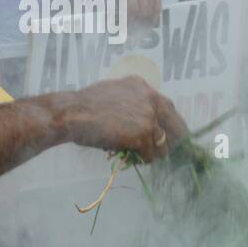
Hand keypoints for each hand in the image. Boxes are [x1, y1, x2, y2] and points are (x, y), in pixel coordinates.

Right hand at [56, 76, 185, 160]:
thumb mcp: (113, 93)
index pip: (168, 106)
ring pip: (163, 143)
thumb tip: (138, 120)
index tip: (170, 134)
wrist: (72, 113)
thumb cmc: (84, 106)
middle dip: (173, 141)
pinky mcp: (143, 134)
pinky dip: (143, 160)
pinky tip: (133, 159)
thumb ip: (130, 102)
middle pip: (175, 124)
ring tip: (142, 156)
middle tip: (167, 152)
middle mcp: (151, 97)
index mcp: (142, 86)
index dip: (169, 123)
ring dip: (154, 152)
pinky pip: (150, 154)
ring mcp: (149, 116)